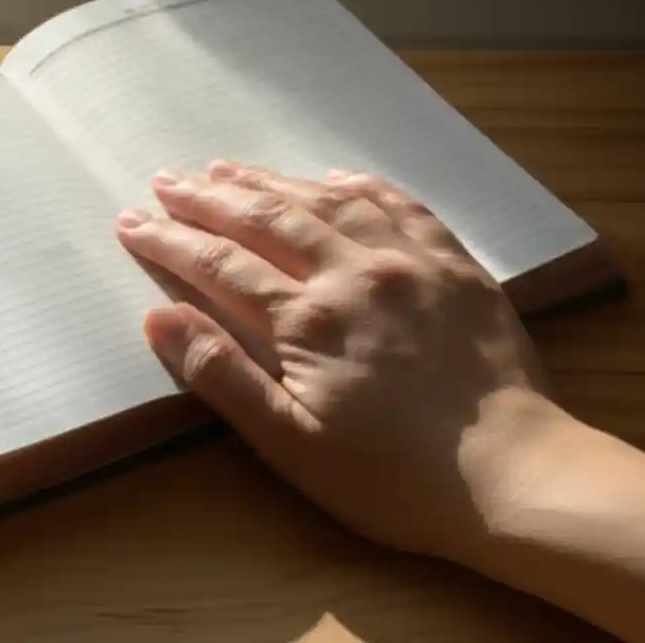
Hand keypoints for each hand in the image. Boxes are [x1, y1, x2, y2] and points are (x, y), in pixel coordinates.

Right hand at [115, 161, 571, 559]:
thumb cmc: (393, 478)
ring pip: (324, 200)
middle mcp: (354, 271)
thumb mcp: (291, 444)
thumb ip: (222, 375)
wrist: (514, 475)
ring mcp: (410, 260)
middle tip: (166, 179)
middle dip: (208, 198)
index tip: (130, 221)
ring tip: (226, 166)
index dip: (169, 241)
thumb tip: (158, 317)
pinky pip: (399, 203)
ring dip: (270, 181)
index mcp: (308, 318)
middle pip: (265, 219)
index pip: (219, 264)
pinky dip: (357, 183)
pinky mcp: (455, 264)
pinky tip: (333, 175)